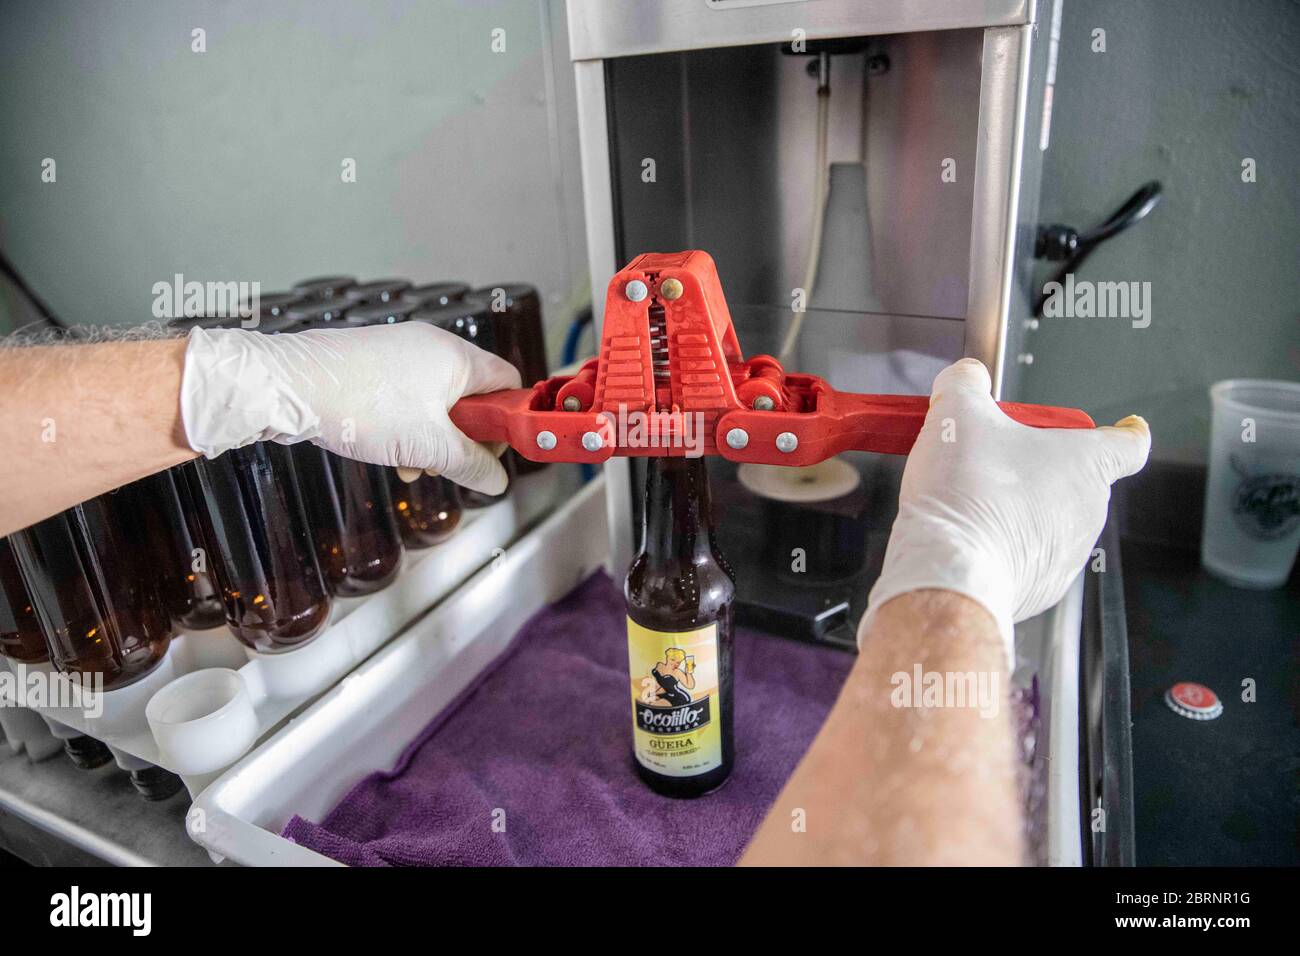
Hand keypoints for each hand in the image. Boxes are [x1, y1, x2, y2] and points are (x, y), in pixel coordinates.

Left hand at [180, 323, 520, 493]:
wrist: (291, 387)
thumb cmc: (360, 405)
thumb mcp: (430, 448)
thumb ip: (472, 466)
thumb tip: (497, 480)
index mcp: (457, 357)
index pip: (508, 384)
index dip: (507, 422)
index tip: (493, 452)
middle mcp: (433, 346)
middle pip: (472, 396)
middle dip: (462, 439)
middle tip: (445, 464)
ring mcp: (401, 351)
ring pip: (437, 401)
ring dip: (432, 439)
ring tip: (411, 462)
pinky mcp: (374, 362)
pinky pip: (408, 397)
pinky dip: (406, 426)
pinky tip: (388, 449)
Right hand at [861, 358, 1150, 662]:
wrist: (950, 568)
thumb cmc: (969, 490)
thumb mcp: (956, 412)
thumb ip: (966, 383)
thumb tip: (967, 377)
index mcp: (1087, 463)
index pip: (1130, 444)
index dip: (1126, 432)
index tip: (1127, 427)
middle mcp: (1089, 511)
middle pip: (1073, 480)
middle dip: (1037, 469)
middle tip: (992, 461)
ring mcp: (1068, 555)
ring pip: (1046, 521)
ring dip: (1016, 509)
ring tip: (970, 502)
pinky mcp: (1040, 590)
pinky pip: (1024, 559)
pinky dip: (1000, 547)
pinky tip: (967, 539)